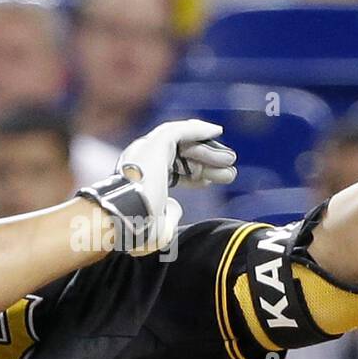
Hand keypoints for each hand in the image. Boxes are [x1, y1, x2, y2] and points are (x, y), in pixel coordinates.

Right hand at [78, 119, 236, 255]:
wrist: (127, 219)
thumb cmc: (138, 228)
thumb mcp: (159, 228)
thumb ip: (169, 217)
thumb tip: (177, 206)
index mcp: (139, 179)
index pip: (169, 172)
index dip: (192, 176)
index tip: (211, 182)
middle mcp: (140, 161)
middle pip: (179, 157)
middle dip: (206, 163)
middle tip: (229, 172)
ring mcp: (145, 150)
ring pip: (182, 144)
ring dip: (207, 150)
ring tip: (231, 159)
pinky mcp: (154, 143)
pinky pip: (180, 131)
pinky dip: (198, 130)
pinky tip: (217, 132)